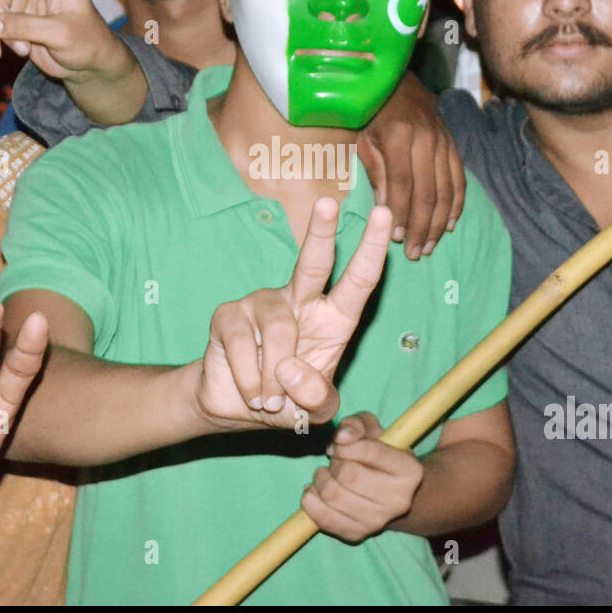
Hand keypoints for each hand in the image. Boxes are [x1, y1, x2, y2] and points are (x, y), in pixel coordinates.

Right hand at [196, 198, 391, 429]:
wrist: (235, 409)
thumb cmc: (287, 400)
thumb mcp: (315, 410)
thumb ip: (318, 398)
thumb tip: (290, 370)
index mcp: (333, 318)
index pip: (358, 280)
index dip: (371, 249)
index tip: (383, 214)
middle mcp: (299, 300)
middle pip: (314, 263)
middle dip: (321, 232)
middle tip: (328, 203)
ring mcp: (261, 303)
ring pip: (280, 333)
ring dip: (275, 380)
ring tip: (270, 401)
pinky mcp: (228, 314)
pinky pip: (244, 348)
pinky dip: (251, 383)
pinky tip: (251, 394)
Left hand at [302, 412, 422, 542]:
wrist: (386, 493)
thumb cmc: (377, 454)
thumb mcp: (372, 430)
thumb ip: (357, 424)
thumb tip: (342, 436)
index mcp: (410, 470)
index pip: (371, 452)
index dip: (346, 444)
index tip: (339, 443)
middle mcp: (399, 500)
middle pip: (349, 475)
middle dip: (334, 461)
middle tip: (334, 459)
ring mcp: (378, 521)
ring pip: (333, 495)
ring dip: (321, 478)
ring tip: (326, 473)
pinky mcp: (357, 534)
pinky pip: (323, 518)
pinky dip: (311, 499)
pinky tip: (315, 490)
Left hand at [357, 74, 464, 258]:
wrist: (397, 81)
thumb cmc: (372, 113)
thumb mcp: (364, 141)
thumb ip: (376, 175)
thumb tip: (385, 212)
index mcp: (399, 137)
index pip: (403, 184)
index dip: (402, 214)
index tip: (397, 239)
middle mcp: (426, 140)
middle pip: (428, 192)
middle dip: (422, 227)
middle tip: (415, 253)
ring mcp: (444, 142)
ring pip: (446, 190)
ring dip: (440, 223)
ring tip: (430, 246)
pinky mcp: (453, 145)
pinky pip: (459, 180)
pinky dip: (456, 205)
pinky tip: (450, 225)